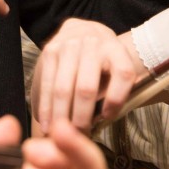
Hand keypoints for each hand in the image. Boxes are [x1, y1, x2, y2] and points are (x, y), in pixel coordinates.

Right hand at [31, 18, 145, 132]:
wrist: (81, 30)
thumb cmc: (101, 60)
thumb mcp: (114, 68)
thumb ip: (112, 91)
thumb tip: (100, 122)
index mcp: (116, 49)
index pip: (123, 74)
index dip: (116, 100)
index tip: (106, 117)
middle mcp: (93, 43)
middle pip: (86, 88)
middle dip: (81, 118)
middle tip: (78, 137)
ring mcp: (68, 45)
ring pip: (63, 89)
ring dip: (60, 117)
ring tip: (60, 136)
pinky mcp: (49, 51)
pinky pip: (46, 85)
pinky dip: (46, 108)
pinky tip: (46, 123)